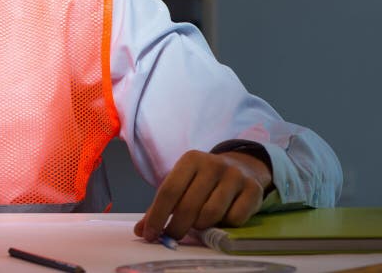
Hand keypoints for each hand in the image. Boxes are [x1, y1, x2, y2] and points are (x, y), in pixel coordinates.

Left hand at [134, 150, 271, 241]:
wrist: (242, 166)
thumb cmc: (204, 180)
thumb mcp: (182, 184)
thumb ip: (161, 206)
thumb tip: (141, 231)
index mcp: (191, 159)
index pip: (169, 191)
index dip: (158, 215)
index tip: (150, 234)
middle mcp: (213, 164)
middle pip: (188, 205)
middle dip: (177, 227)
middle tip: (173, 237)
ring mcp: (235, 176)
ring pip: (211, 213)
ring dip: (202, 226)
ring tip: (199, 224)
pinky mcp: (253, 189)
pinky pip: (235, 218)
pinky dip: (225, 225)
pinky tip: (222, 219)